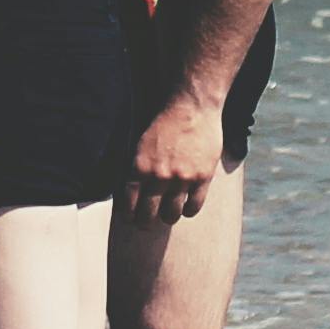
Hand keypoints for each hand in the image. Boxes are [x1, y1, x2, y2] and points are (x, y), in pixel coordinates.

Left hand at [120, 88, 227, 226]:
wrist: (191, 106)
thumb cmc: (162, 121)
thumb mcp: (139, 142)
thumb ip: (135, 166)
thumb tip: (127, 188)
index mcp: (138, 166)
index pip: (129, 202)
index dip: (129, 214)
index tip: (130, 218)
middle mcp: (159, 176)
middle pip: (148, 213)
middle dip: (144, 221)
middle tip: (145, 223)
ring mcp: (182, 178)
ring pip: (171, 214)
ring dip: (167, 217)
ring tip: (166, 216)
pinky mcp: (202, 177)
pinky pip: (193, 206)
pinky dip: (188, 210)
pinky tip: (185, 208)